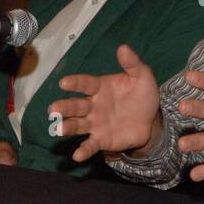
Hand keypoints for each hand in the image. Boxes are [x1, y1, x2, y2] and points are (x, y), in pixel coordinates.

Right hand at [48, 45, 160, 161]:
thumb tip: (123, 48)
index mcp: (100, 88)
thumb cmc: (142, 95)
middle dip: (64, 107)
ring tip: (58, 130)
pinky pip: (90, 144)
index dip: (75, 83)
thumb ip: (132, 63)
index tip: (64, 83)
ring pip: (77, 125)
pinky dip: (83, 150)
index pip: (85, 84)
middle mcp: (93, 105)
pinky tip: (77, 156)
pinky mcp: (101, 139)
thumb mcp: (142, 76)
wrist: (151, 120)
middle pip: (75, 106)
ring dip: (67, 127)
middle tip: (53, 109)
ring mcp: (95, 123)